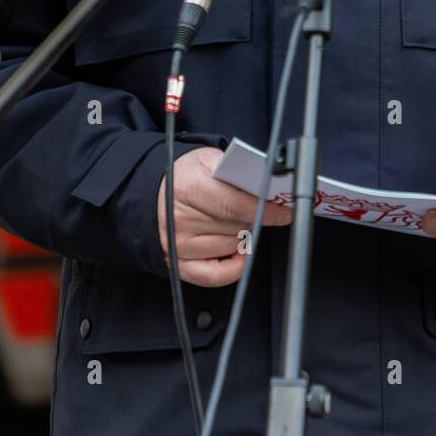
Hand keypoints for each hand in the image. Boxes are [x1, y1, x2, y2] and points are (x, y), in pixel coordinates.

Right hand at [157, 146, 292, 286]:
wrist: (152, 191)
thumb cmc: (184, 175)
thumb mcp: (209, 159)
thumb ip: (237, 169)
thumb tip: (267, 186)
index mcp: (189, 188)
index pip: (236, 206)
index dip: (265, 211)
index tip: (284, 212)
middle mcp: (180, 219)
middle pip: (236, 227)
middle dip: (257, 220)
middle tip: (262, 210)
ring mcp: (179, 245)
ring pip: (230, 248)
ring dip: (244, 236)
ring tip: (241, 221)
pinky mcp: (178, 263)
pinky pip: (214, 276)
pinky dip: (233, 268)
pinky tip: (240, 252)